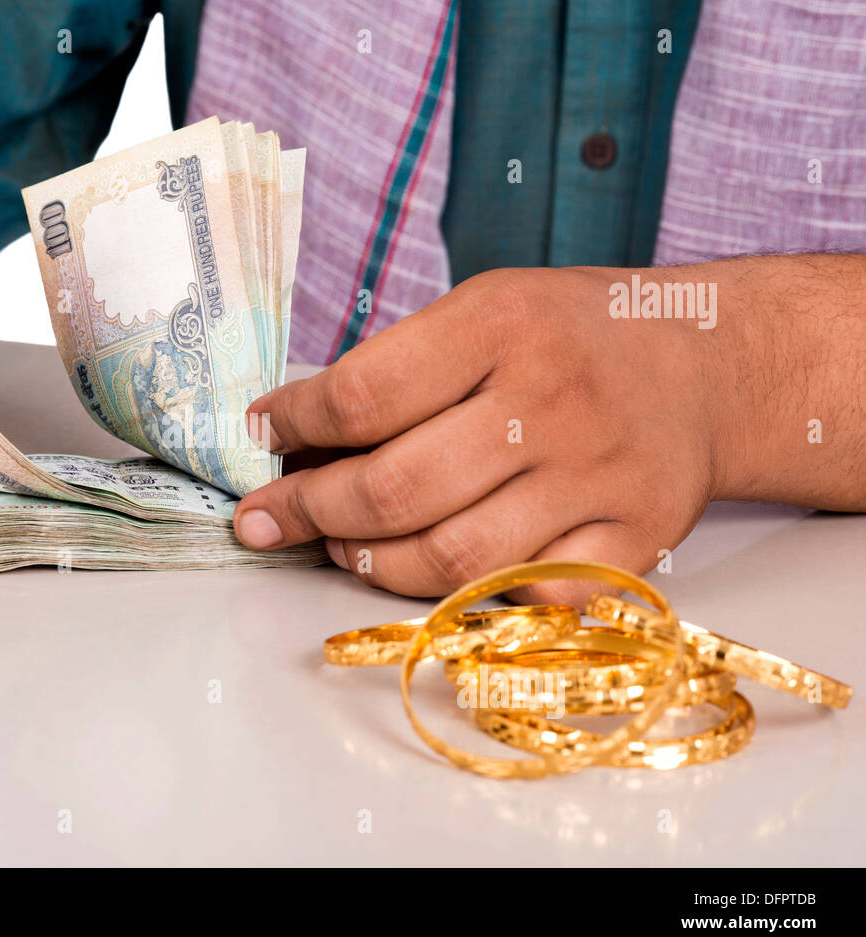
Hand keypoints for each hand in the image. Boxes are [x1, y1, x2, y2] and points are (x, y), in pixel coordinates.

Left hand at [235, 265, 740, 603]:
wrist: (701, 365)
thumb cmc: (568, 336)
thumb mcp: (484, 309)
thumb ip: (399, 369)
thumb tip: (296, 442)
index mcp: (501, 326)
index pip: (362, 394)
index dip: (293, 424)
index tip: (263, 436)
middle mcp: (551, 403)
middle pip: (395, 488)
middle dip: (309, 511)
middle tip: (269, 517)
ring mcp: (597, 479)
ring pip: (450, 559)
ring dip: (370, 563)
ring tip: (338, 545)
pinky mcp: (634, 538)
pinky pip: (527, 599)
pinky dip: (467, 598)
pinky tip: (433, 573)